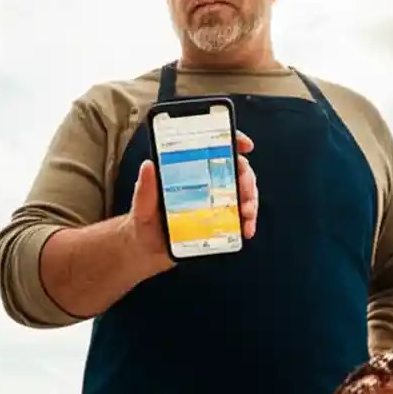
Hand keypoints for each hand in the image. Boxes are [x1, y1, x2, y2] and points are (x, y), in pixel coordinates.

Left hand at [123, 131, 257, 266]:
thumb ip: (145, 189)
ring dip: (251, 201)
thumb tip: (148, 165)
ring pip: (242, 192)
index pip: (214, 148)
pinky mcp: (218, 220)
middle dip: (247, 180)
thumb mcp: (141, 205)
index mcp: (188, 171)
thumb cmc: (143, 223)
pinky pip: (239, 216)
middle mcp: (204, 182)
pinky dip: (247, 221)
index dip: (233, 141)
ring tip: (247, 215)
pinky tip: (246, 230)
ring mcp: (213, 201)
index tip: (245, 145)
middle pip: (235, 170)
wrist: (146, 252)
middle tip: (245, 195)